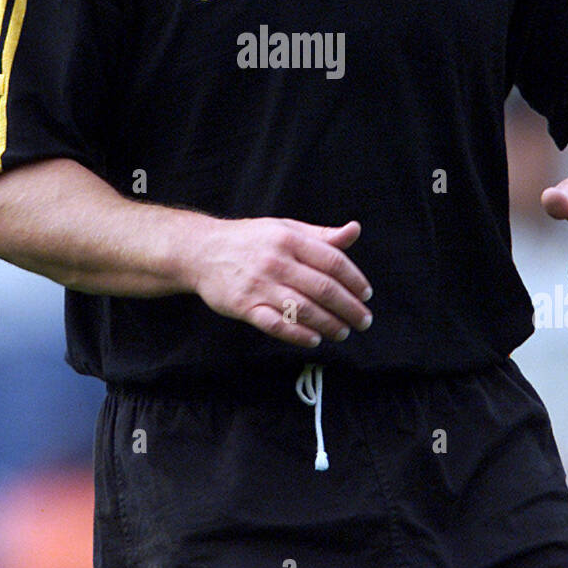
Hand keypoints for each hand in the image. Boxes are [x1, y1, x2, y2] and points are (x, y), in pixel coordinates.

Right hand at [189, 216, 372, 347]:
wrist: (202, 251)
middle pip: (323, 289)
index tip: (366, 294)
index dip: (354, 280)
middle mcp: (276, 261)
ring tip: (343, 332)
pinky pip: (276, 324)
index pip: (332, 261)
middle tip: (364, 320)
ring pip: (303, 309)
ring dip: (329, 324)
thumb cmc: (250, 239)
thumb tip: (354, 231)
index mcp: (289, 239)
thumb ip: (321, 235)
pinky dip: (298, 334)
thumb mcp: (285, 228)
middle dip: (349, 308)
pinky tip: (314, 339)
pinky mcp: (244, 306)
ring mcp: (259, 285)